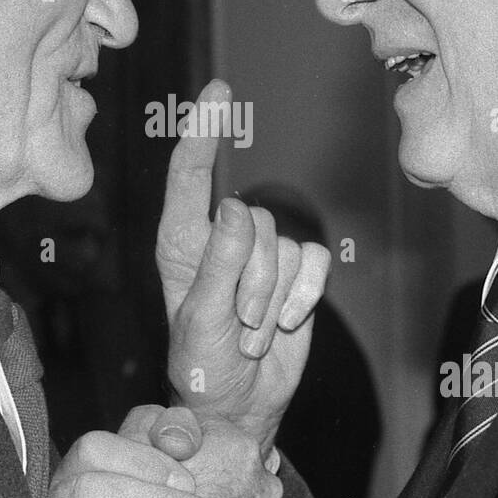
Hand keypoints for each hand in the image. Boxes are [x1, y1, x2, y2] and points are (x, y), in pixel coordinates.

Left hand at [155, 78, 330, 453]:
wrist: (243, 406)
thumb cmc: (204, 368)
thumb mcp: (201, 321)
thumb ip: (217, 265)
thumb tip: (235, 207)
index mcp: (182, 244)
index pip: (191, 176)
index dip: (204, 130)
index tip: (218, 91)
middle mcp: (221, 240)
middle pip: (252, 221)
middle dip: (251, 281)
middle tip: (237, 327)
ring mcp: (261, 256)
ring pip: (285, 245)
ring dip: (274, 299)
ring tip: (253, 333)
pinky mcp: (297, 274)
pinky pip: (316, 262)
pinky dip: (305, 298)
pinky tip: (287, 323)